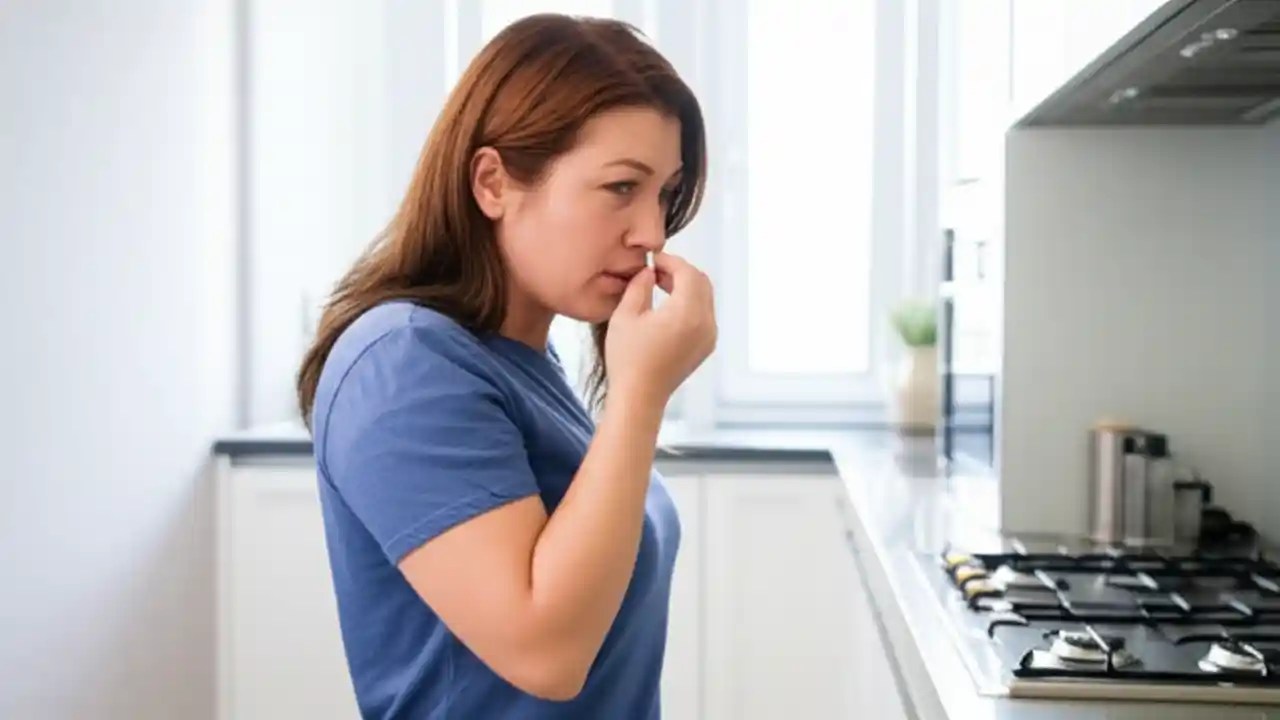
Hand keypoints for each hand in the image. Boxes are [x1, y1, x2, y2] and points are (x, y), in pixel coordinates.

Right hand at [605, 251, 716, 402]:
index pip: (687, 273)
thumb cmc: (628, 359)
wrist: (639, 397)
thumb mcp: (625, 315)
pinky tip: (668, 306)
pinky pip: (705, 314)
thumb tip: (649, 272)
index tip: (652, 260)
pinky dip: (690, 303)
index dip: (670, 261)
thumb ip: (639, 286)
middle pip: (702, 282)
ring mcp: (709, 336)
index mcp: (687, 313)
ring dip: (686, 286)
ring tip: (660, 285)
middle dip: (680, 271)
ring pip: (705, 297)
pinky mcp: (706, 346)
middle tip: (656, 271)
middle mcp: (705, 323)